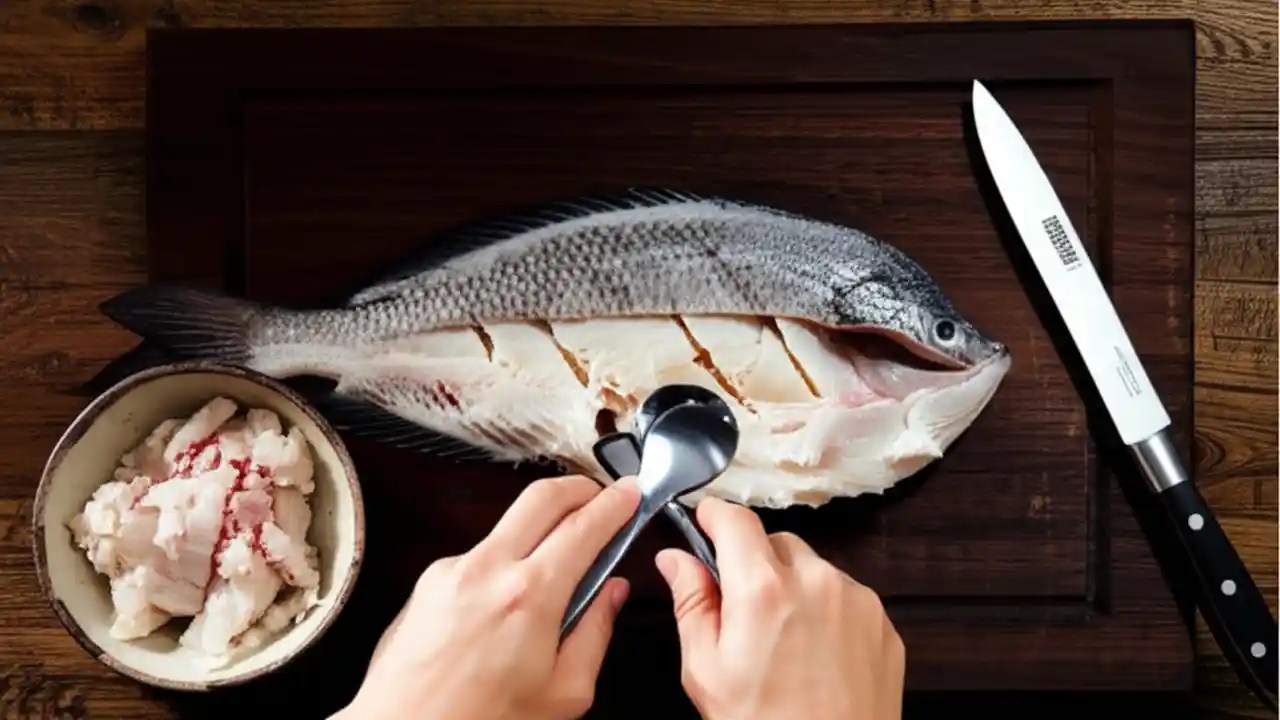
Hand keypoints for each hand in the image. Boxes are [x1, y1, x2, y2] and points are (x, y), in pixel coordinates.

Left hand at [335, 475, 640, 719]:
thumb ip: (595, 633)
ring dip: (540, 526)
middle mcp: (487, 570)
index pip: (584, 526)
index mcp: (530, 597)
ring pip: (508, 524)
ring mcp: (451, 570)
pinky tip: (511, 595)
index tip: (630, 495)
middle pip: (542, 496)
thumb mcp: (563, 693)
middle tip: (601, 499)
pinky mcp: (428, 580)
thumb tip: (612, 594)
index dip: (615, 503)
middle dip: (579, 487)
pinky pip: (479, 555)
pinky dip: (505, 561)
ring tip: (558, 560)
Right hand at [655, 497, 904, 719]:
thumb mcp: (705, 670)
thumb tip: (675, 559)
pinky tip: (815, 654)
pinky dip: (826, 611)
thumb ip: (690, 603)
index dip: (714, 515)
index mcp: (762, 589)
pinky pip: (846, 596)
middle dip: (754, 563)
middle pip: (775, 542)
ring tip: (784, 642)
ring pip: (813, 568)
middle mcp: (815, 581)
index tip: (705, 521)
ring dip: (793, 587)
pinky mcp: (881, 622)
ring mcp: (856, 600)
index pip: (735, 519)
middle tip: (743, 609)